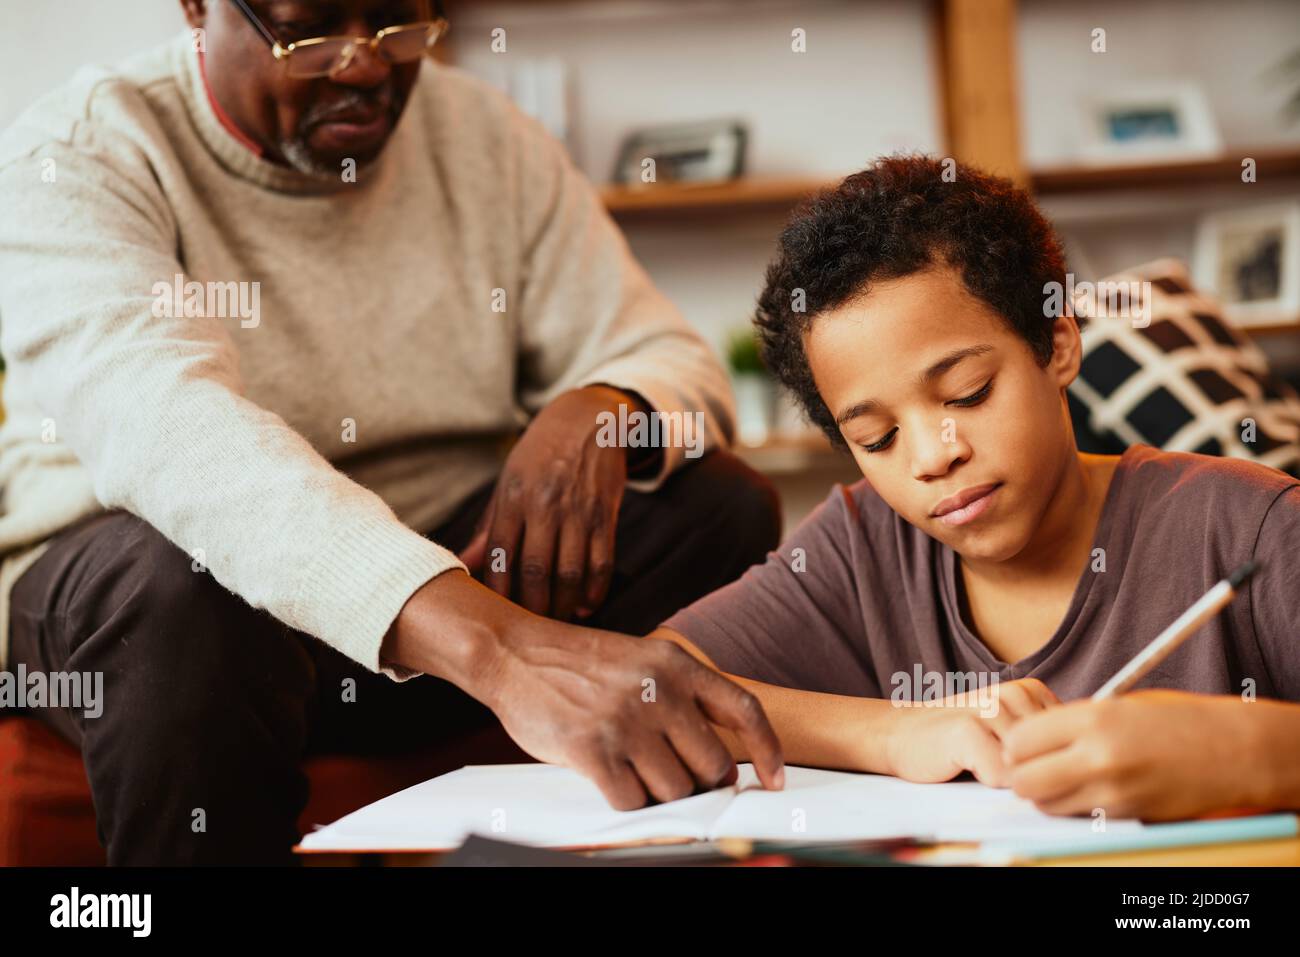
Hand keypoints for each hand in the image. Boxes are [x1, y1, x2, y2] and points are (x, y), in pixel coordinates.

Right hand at [382, 571, 785, 810]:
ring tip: (634, 769)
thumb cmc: (578, 664)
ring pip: (675, 790)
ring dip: (659, 792)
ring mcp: (627, 722)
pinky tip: (611, 779)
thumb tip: (720, 759)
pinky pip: (633, 801)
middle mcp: (659, 691)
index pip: (744, 711)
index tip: (775, 780)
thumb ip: (681, 695)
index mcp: (677, 664)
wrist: (515, 652)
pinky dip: (627, 800)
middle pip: (713, 766)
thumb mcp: (641, 659)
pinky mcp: (593, 751)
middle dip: (699, 780)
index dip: (768, 751)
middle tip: (675, 775)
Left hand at [461, 385, 638, 621]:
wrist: (589, 418)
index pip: (501, 555)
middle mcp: (545, 505)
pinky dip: (595, 590)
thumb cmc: (540, 455)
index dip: (499, 592)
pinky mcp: (606, 513)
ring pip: (570, 573)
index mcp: (514, 497)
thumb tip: (461, 566)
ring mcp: (578, 510)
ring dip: (564, 605)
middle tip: (530, 628)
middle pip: (536, 572)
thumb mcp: (509, 482)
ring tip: (558, 621)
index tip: (499, 615)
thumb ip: (489, 528)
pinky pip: (602, 562)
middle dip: (533, 608)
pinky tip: (586, 604)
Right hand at [887, 678, 1058, 786]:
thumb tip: (1084, 767)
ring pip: (1027, 767)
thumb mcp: (1009, 728)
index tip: (1020, 759)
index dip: (1049, 762)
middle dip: (1029, 771)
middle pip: (1050, 758)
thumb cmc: (957, 738)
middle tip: (994, 760)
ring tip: (979, 760)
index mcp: (1031, 691)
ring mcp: (990, 709)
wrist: (900, 733)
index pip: (1070, 742)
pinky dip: (986, 780)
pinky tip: (965, 764)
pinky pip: (1002, 775)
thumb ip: (1043, 737)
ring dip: (1005, 775)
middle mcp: (1015, 693)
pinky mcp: (967, 729)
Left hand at [1002, 690, 1259, 820]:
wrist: (1231, 751)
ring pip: (1046, 805)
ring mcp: (1111, 791)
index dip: (1017, 743)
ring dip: (1045, 794)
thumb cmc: (1174, 721)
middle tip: (1033, 765)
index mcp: (1092, 718)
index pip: (1020, 739)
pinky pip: (1076, 816)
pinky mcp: (1124, 814)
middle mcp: (1097, 756)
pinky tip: (1088, 789)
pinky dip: (1072, 807)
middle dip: (1021, 774)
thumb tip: (1026, 742)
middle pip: (1023, 780)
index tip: (1025, 742)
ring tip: (1062, 777)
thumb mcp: (1116, 707)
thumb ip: (1071, 724)